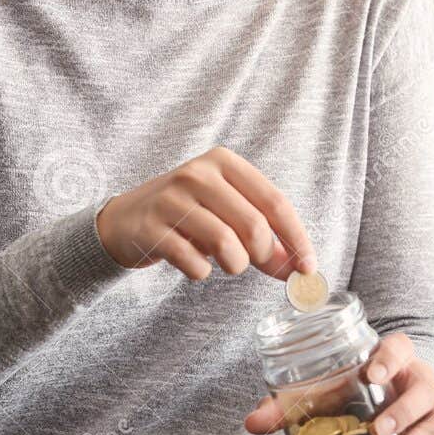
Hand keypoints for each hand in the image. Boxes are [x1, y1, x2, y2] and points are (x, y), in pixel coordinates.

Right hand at [93, 145, 317, 280]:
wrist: (124, 219)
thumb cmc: (187, 215)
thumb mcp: (226, 213)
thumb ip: (263, 237)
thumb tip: (298, 269)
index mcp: (224, 163)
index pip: (275, 202)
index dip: (297, 239)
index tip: (308, 268)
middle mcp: (198, 174)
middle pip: (254, 226)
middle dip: (262, 256)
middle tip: (252, 262)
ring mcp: (172, 199)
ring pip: (227, 246)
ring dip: (234, 265)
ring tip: (224, 262)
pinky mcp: (152, 228)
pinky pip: (195, 264)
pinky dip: (201, 272)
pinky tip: (192, 262)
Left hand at [244, 331, 433, 434]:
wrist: (395, 388)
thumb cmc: (356, 386)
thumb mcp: (326, 388)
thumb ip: (289, 403)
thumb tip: (253, 421)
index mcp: (392, 357)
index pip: (400, 345)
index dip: (389, 357)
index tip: (372, 372)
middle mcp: (419, 377)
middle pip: (424, 386)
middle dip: (403, 409)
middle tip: (379, 429)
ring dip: (428, 434)